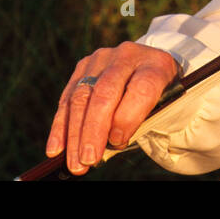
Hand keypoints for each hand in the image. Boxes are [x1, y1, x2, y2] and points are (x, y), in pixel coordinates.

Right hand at [45, 41, 179, 174]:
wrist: (147, 62)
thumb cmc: (158, 92)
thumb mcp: (163, 103)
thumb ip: (141, 119)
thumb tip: (112, 142)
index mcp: (156, 64)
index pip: (142, 89)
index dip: (127, 117)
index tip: (117, 142)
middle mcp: (127, 55)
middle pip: (106, 92)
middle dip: (94, 130)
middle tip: (89, 160)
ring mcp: (103, 58)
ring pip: (81, 97)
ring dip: (74, 134)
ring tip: (75, 162)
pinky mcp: (83, 65)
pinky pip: (67, 98)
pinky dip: (61, 127)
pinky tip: (56, 149)